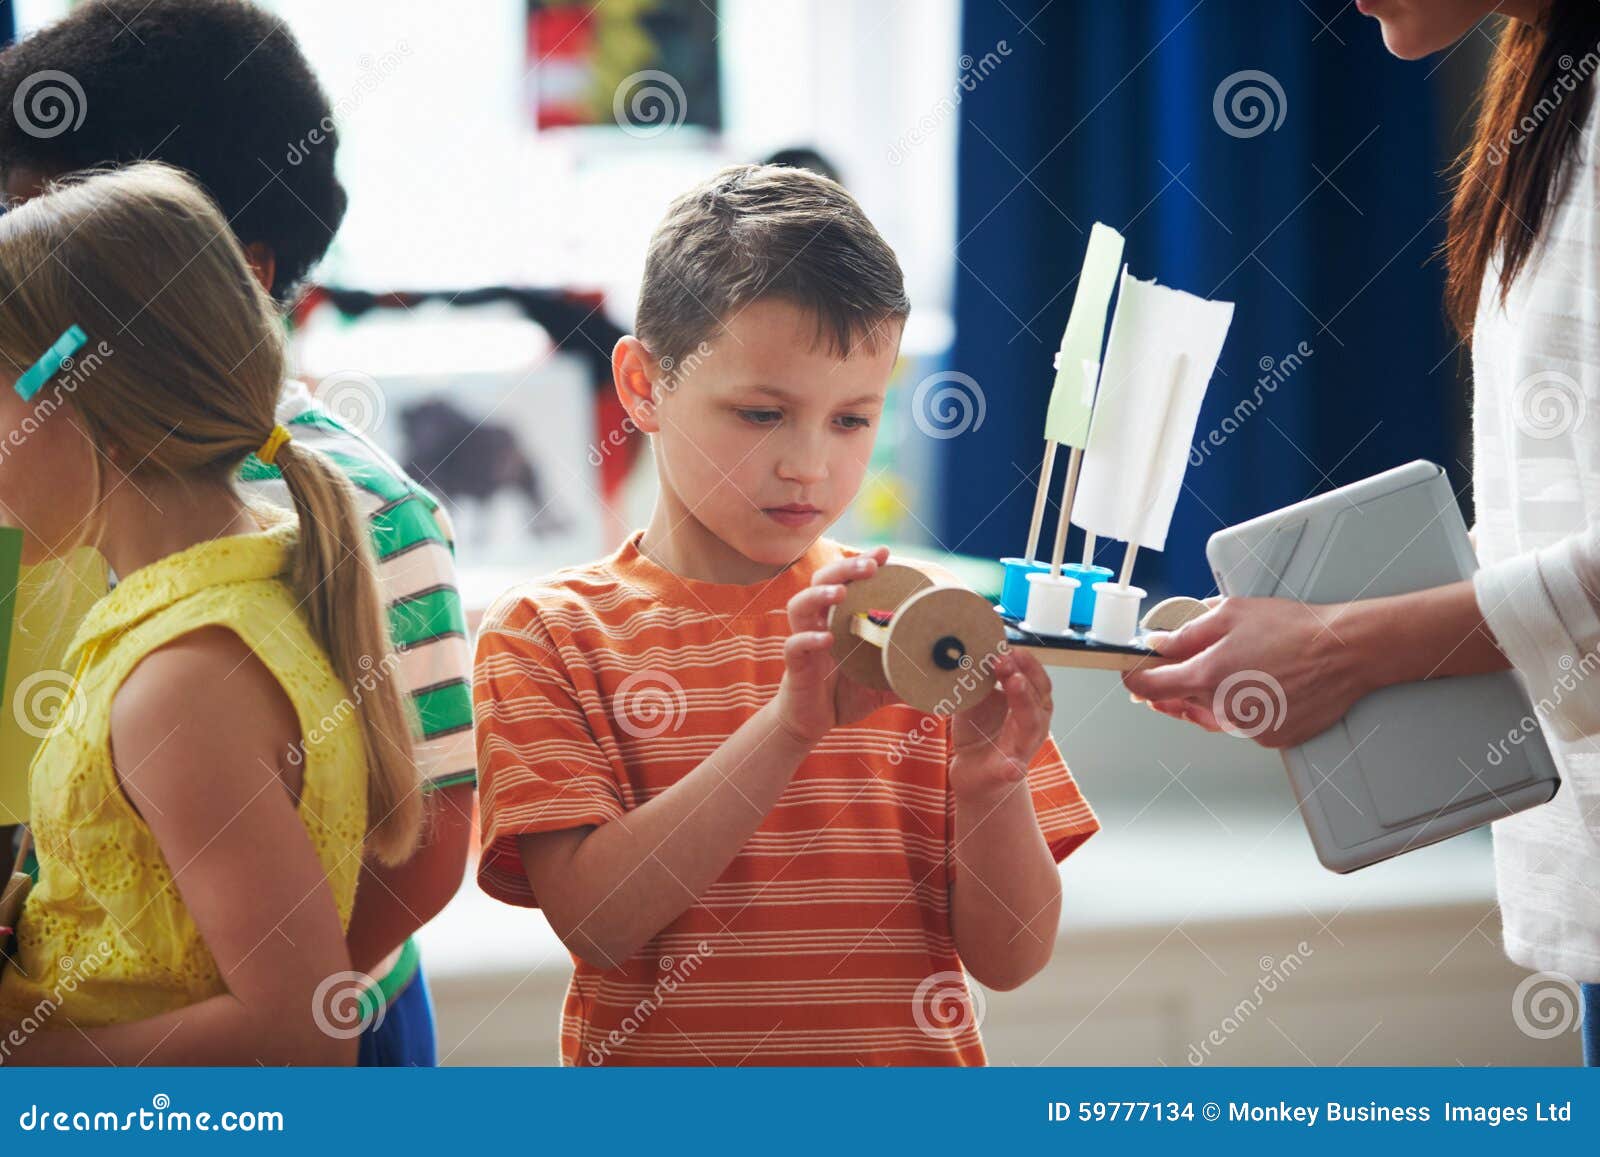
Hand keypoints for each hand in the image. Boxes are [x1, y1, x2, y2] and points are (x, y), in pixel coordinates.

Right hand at [771, 546, 899, 744]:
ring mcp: (804, 641)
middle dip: (845, 568)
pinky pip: (794, 646)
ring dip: (820, 594)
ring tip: (842, 592)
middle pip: (822, 581)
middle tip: (870, 566)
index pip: (848, 580)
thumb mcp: (884, 681)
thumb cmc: (846, 695)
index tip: (885, 553)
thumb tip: (946, 671)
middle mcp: (818, 622)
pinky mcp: (795, 666)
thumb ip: (909, 671)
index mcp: (839, 619)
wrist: (813, 723)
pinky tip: (827, 639)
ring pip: (800, 606)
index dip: (863, 562)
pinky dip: (809, 639)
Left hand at [949, 647, 1053, 800]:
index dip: (1026, 663)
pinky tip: (1012, 767)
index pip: (1037, 680)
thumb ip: (980, 678)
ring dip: (1024, 702)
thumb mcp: (979, 699)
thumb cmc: (980, 730)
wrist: (973, 771)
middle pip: (1038, 698)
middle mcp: (1034, 724)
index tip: (1009, 648)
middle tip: (1004, 659)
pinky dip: (1014, 767)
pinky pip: (1014, 770)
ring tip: (1015, 683)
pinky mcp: (1008, 772)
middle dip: (1022, 675)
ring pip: (1031, 726)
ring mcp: (1023, 748)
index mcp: (1031, 705)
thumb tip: (971, 648)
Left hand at [1121, 596, 1371, 748]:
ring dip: (1210, 696)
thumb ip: (1183, 632)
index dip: (1133, 678)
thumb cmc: (1293, 628)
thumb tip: (1155, 643)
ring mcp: (1248, 728)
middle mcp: (1223, 709)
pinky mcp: (1270, 738)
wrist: (1345, 651)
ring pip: (1210, 715)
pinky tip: (1260, 684)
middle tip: (1185, 663)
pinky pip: (1241, 725)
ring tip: (1237, 668)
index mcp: (1207, 676)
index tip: (1130, 672)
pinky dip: (1242, 707)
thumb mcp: (1229, 614)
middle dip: (1176, 683)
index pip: (1149, 687)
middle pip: (1179, 702)